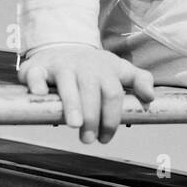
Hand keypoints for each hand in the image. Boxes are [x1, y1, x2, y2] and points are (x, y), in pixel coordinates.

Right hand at [17, 43, 154, 143]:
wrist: (62, 47)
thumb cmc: (93, 67)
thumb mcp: (119, 69)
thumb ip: (139, 80)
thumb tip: (150, 97)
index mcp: (106, 69)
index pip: (114, 92)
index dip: (112, 117)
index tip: (106, 137)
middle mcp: (84, 66)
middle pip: (92, 91)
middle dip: (93, 117)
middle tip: (89, 139)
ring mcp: (61, 66)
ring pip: (67, 84)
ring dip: (72, 104)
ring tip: (74, 125)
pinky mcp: (38, 67)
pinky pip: (36, 74)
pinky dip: (37, 85)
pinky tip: (40, 95)